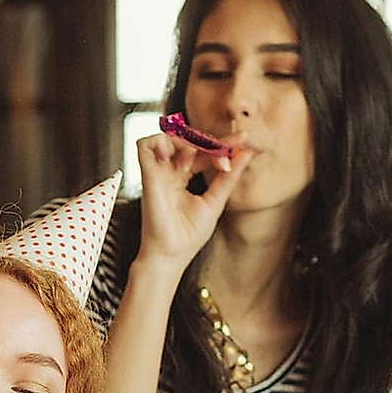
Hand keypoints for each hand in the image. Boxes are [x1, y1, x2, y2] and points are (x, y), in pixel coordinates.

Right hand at [135, 132, 253, 278]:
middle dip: (209, 140)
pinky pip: (145, 144)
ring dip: (184, 140)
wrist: (171, 255)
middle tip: (225, 154)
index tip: (245, 140)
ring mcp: (158, 174)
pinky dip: (160, 141)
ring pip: (166, 137)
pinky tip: (174, 155)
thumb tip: (246, 154)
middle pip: (188, 140)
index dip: (223, 143)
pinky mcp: (147, 176)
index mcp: (183, 179)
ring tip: (194, 157)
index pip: (203, 151)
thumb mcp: (215, 202)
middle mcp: (170, 174)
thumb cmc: (188, 236)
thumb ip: (229, 177)